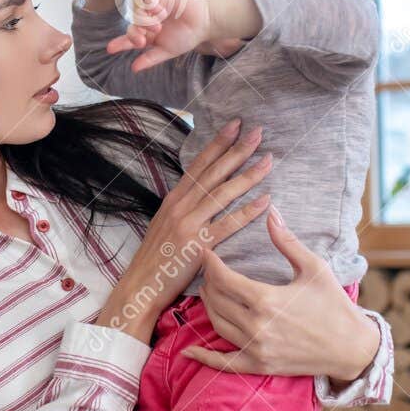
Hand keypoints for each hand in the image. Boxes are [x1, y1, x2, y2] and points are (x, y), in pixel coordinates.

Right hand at [97, 117, 274, 339]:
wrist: (141, 285)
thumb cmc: (155, 258)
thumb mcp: (163, 224)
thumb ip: (182, 208)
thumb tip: (200, 193)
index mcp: (173, 199)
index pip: (199, 164)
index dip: (218, 143)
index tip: (235, 125)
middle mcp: (180, 206)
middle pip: (214, 172)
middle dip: (237, 150)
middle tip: (258, 131)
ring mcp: (189, 224)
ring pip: (223, 193)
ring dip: (248, 175)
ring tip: (268, 160)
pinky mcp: (198, 245)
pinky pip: (228, 224)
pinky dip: (248, 211)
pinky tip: (265, 200)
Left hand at [106, 0, 212, 71]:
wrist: (204, 23)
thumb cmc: (187, 37)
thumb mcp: (167, 51)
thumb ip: (150, 59)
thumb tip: (133, 69)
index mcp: (148, 34)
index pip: (130, 38)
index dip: (120, 43)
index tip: (109, 49)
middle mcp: (148, 20)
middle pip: (133, 25)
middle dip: (134, 33)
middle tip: (141, 40)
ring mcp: (154, 8)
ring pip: (139, 12)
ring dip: (145, 21)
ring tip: (157, 27)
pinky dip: (151, 5)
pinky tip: (158, 11)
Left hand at [180, 204, 380, 381]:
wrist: (351, 347)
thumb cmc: (334, 304)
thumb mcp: (313, 268)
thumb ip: (286, 241)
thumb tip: (270, 212)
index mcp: (266, 300)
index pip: (224, 279)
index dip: (210, 264)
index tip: (205, 252)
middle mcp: (256, 326)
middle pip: (216, 300)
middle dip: (208, 282)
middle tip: (207, 269)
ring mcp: (255, 349)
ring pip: (216, 325)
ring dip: (207, 307)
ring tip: (207, 291)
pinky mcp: (259, 366)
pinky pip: (223, 363)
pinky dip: (204, 357)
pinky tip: (189, 352)